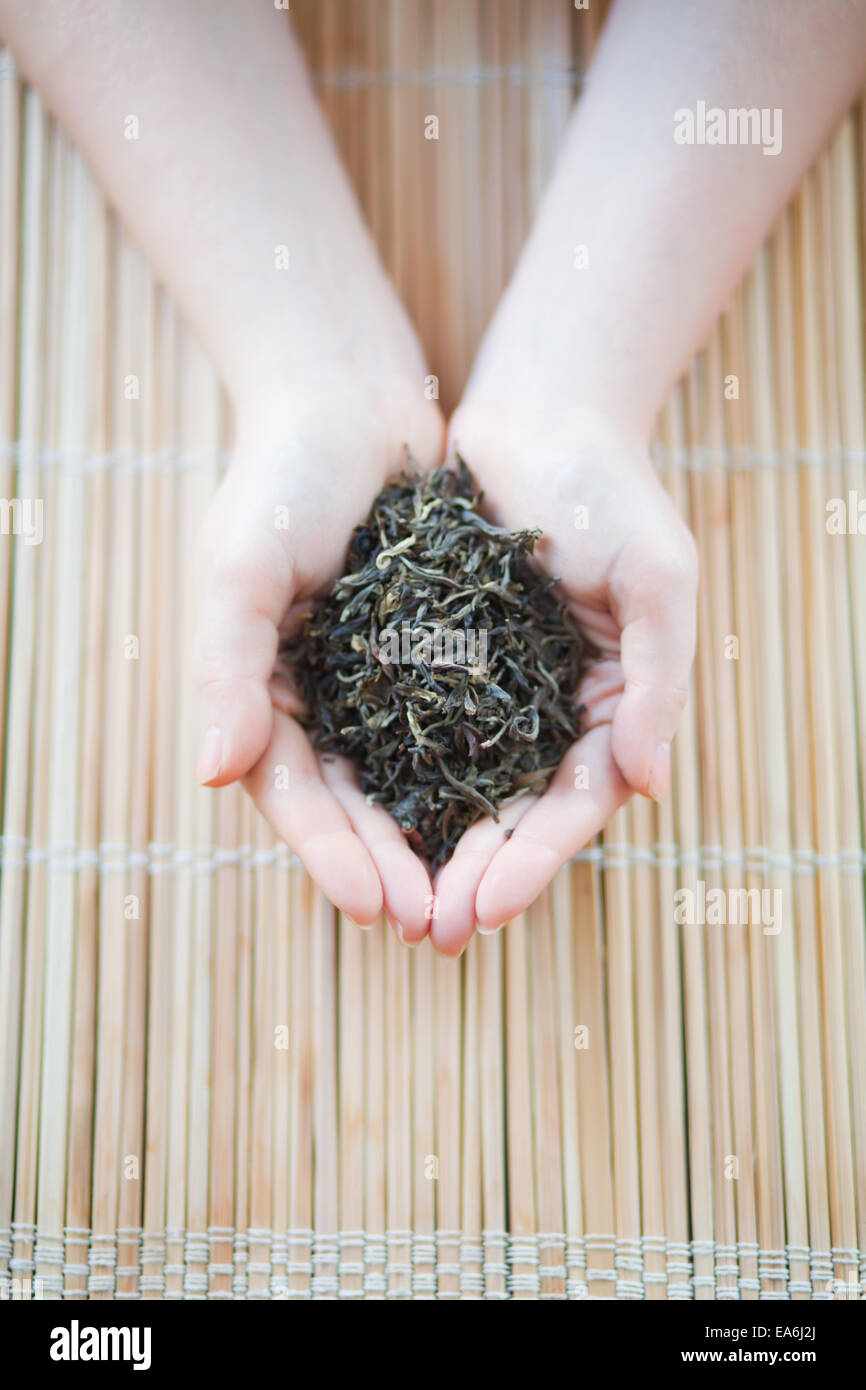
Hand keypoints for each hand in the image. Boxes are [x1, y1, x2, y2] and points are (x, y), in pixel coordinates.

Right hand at [193, 369, 444, 939]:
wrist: (351, 399)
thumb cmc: (284, 477)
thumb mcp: (241, 569)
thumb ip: (226, 672)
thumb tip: (212, 777)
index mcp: (266, 693)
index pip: (297, 795)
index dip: (332, 855)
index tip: (374, 906)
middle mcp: (324, 699)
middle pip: (358, 806)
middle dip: (394, 868)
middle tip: (437, 927)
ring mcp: (383, 681)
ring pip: (413, 784)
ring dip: (442, 842)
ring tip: (480, 897)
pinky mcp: (439, 656)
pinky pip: (462, 730)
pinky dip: (483, 774)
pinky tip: (518, 815)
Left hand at [430, 397, 697, 954]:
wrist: (539, 412)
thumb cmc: (608, 487)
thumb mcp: (657, 576)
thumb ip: (659, 682)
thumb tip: (650, 788)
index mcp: (613, 706)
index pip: (575, 804)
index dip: (535, 861)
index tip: (488, 907)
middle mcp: (552, 712)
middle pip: (513, 815)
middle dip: (474, 876)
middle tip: (430, 933)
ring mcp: (492, 693)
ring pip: (457, 790)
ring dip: (426, 849)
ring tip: (388, 905)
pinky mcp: (438, 664)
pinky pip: (411, 734)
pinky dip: (389, 781)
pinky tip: (355, 822)